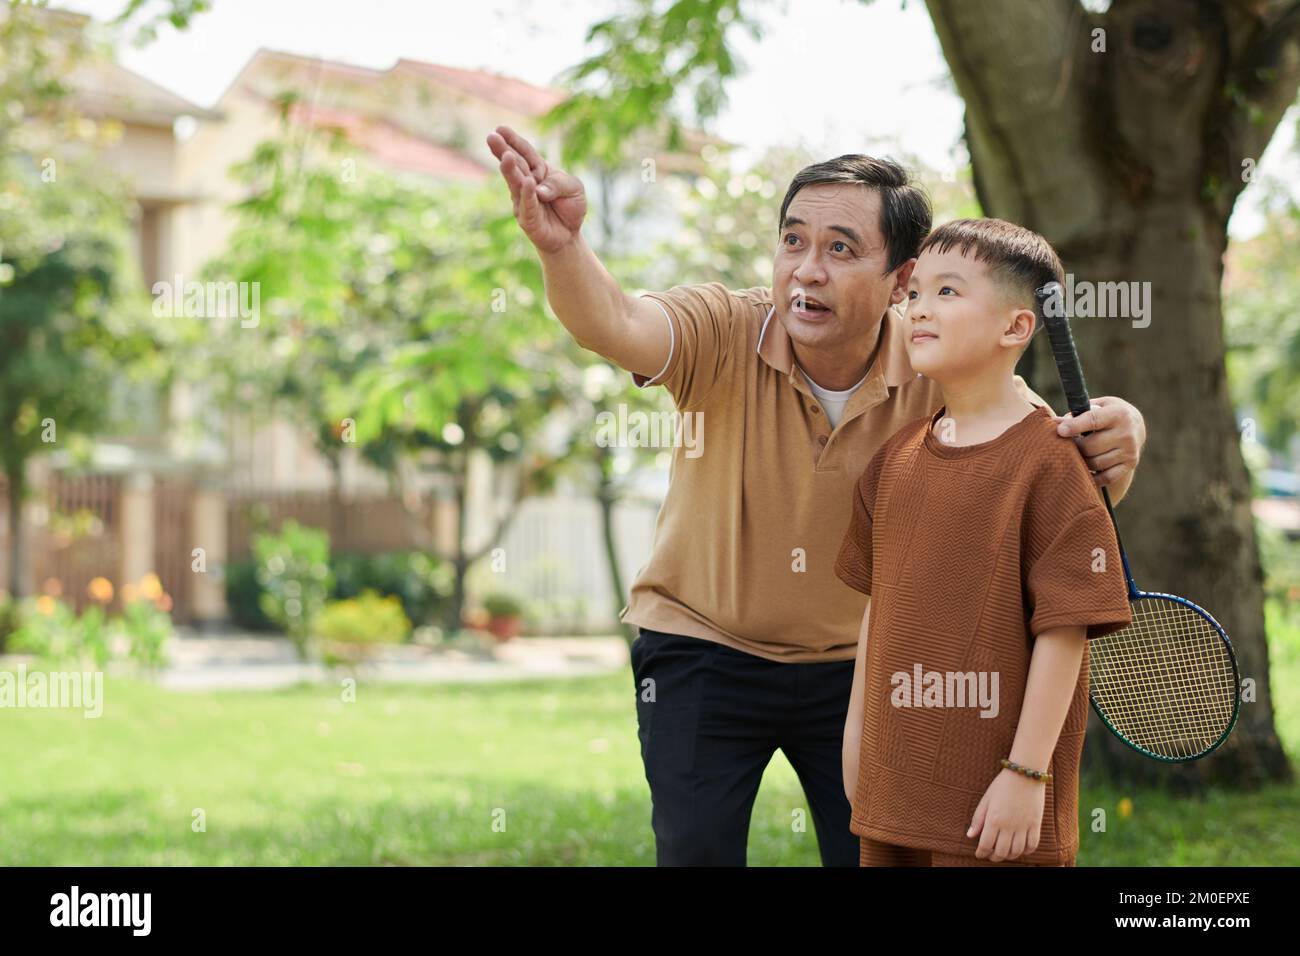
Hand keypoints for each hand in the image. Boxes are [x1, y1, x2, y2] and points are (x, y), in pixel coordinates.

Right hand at [485, 125, 587, 253]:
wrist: (570, 235)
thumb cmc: (570, 207)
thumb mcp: (574, 188)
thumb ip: (558, 184)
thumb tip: (539, 189)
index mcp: (538, 171)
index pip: (525, 153)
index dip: (514, 141)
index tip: (500, 129)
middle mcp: (527, 183)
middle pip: (515, 165)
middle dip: (503, 151)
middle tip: (491, 137)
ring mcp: (523, 201)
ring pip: (517, 184)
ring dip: (511, 170)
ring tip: (506, 157)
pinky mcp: (527, 219)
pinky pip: (528, 205)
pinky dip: (528, 194)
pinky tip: (527, 183)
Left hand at [966, 769, 1044, 861]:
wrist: (1025, 774)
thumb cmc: (1002, 785)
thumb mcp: (986, 799)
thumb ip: (978, 819)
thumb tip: (970, 835)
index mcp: (994, 819)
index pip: (986, 845)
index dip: (981, 853)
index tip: (979, 854)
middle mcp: (1009, 826)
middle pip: (1001, 852)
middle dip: (994, 857)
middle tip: (990, 855)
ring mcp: (1024, 826)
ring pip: (1017, 851)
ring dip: (1009, 856)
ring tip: (1004, 853)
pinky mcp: (1036, 824)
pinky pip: (1032, 845)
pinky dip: (1026, 851)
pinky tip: (1020, 849)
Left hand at [1054, 395, 1144, 488]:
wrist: (1136, 426)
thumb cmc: (1108, 414)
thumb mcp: (1098, 406)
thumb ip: (1079, 413)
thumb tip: (1056, 423)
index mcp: (1118, 414)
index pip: (1093, 420)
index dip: (1075, 426)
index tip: (1060, 430)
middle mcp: (1126, 433)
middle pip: (1091, 446)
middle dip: (1075, 446)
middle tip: (1068, 444)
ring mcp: (1130, 451)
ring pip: (1095, 463)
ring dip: (1081, 460)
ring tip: (1077, 454)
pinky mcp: (1130, 465)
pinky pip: (1106, 477)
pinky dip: (1093, 477)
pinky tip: (1085, 470)